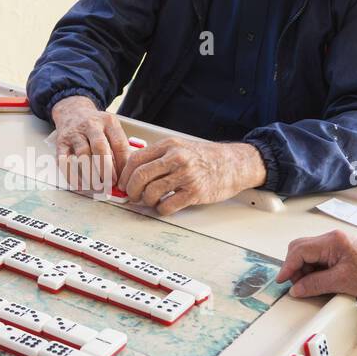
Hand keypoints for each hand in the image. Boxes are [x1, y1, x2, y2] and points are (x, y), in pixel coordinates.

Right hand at [51, 95, 128, 191]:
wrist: (72, 110)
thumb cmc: (95, 125)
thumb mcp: (110, 128)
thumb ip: (117, 148)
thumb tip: (122, 175)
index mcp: (108, 122)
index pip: (118, 143)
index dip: (121, 163)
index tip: (122, 178)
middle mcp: (91, 125)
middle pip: (100, 147)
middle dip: (105, 169)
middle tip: (109, 184)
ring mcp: (75, 133)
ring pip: (83, 155)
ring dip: (90, 174)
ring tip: (96, 186)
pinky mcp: (61, 142)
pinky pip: (64, 160)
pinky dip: (71, 175)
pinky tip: (79, 185)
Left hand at [117, 138, 265, 216]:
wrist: (233, 164)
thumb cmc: (205, 158)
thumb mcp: (180, 148)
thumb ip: (158, 156)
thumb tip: (132, 172)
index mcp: (169, 145)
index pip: (135, 159)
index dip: (125, 175)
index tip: (123, 184)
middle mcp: (177, 158)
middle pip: (140, 176)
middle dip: (131, 190)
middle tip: (133, 196)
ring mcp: (186, 175)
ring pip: (151, 192)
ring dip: (146, 201)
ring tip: (151, 201)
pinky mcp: (194, 192)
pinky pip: (167, 206)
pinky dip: (161, 210)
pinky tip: (164, 206)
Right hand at [275, 229, 356, 298]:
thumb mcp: (342, 283)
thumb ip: (315, 284)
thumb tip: (297, 288)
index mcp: (332, 241)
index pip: (299, 250)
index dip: (287, 267)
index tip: (282, 280)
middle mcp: (333, 239)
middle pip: (301, 249)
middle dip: (295, 268)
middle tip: (296, 286)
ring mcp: (337, 245)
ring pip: (309, 255)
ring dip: (305, 270)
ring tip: (310, 287)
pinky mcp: (341, 253)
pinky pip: (320, 259)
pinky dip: (315, 271)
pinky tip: (320, 283)